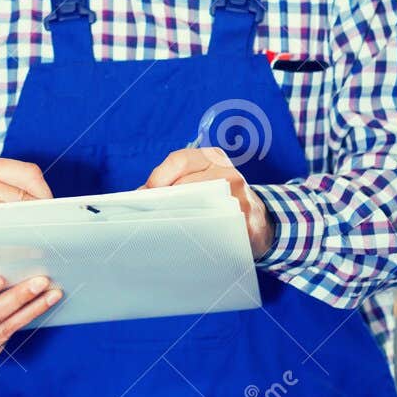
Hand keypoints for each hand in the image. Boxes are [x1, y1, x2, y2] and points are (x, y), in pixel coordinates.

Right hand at [0, 151, 51, 241]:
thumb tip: (5, 210)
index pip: (24, 173)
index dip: (43, 194)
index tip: (50, 213)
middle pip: (24, 192)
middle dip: (42, 216)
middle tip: (53, 237)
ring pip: (11, 209)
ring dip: (28, 232)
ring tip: (38, 250)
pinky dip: (5, 240)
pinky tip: (9, 256)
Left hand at [144, 146, 272, 257]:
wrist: (259, 221)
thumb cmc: (218, 199)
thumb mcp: (200, 181)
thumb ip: (170, 183)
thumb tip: (138, 195)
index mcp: (213, 158)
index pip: (180, 160)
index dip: (159, 177)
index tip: (145, 193)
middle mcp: (228, 173)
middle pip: (186, 183)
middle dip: (164, 199)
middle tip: (149, 214)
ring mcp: (239, 196)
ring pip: (200, 203)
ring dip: (179, 216)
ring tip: (166, 225)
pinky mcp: (246, 220)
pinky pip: (218, 225)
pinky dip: (200, 232)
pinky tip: (190, 238)